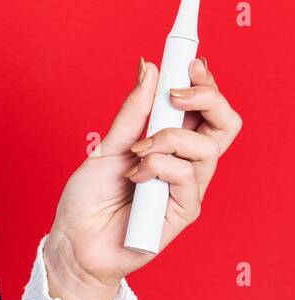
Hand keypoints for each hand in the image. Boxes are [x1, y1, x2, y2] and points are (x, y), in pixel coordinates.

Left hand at [47, 57, 242, 295]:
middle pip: (226, 123)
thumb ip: (133, 111)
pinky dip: (157, 166)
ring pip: (206, 147)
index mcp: (171, 144)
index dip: (204, 82)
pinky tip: (134, 177)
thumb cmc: (90, 198)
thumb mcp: (108, 146)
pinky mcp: (184, 212)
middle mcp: (186, 164)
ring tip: (136, 152)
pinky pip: (186, 176)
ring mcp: (188, 188)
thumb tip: (149, 67)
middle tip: (175, 95)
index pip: (204, 108)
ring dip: (167, 139)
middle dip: (207, 98)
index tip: (190, 59)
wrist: (74, 240)